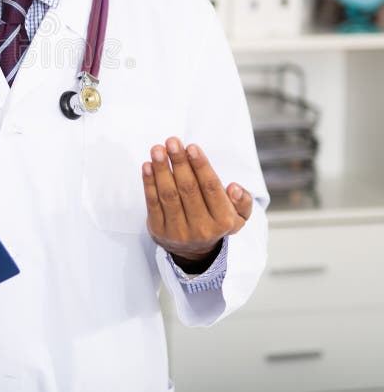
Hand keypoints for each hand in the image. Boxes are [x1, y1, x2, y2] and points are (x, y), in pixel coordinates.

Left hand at [141, 137, 252, 262]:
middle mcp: (201, 228)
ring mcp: (178, 231)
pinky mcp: (159, 230)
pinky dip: (149, 183)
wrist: (193, 251)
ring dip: (161, 169)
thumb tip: (234, 188)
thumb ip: (243, 201)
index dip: (201, 166)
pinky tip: (147, 165)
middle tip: (172, 141)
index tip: (191, 147)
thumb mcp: (238, 216)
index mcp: (223, 221)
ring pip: (169, 194)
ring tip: (157, 149)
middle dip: (179, 162)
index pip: (211, 188)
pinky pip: (152, 203)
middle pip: (188, 188)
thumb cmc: (215, 222)